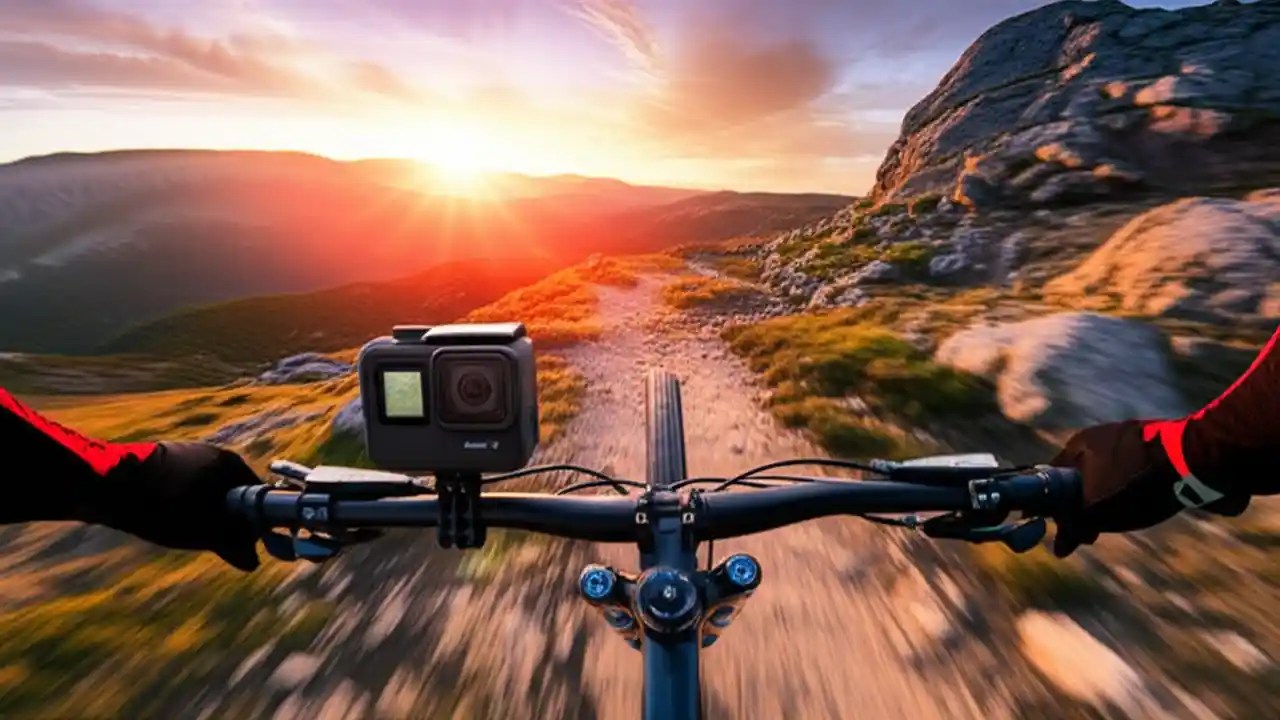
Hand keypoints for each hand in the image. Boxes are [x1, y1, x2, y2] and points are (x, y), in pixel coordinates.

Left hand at [82, 442, 261, 570]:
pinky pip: (183, 483)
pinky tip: (164, 517)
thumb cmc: (163, 506)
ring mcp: (185, 451)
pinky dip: (181, 501)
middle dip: (225, 516)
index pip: (256, 494)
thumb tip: (252, 561)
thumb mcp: (203, 532)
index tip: (243, 541)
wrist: (104, 482)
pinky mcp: (161, 457)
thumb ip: (231, 544)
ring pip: (205, 488)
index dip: (253, 520)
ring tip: (184, 531)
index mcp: (229, 463)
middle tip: (212, 540)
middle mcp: (212, 451)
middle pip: (230, 490)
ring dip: (201, 509)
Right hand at [1049, 420, 1248, 556]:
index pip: (1050, 478)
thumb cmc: (1136, 483)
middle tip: (1090, 535)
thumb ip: (1071, 526)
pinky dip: (1135, 496)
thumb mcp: (1093, 510)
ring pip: (1111, 479)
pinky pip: (1138, 477)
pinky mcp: (1162, 450)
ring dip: (1110, 503)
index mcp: (1079, 444)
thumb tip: (1059, 548)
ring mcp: (1134, 441)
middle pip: (1081, 479)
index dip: (1049, 506)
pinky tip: (1145, 510)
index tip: (1056, 530)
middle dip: (1082, 508)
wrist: (1199, 460)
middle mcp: (1102, 437)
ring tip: (1120, 525)